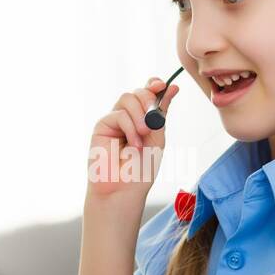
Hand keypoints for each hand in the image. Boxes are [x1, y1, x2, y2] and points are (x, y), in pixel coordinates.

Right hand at [86, 77, 179, 201]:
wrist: (124, 189)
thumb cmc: (141, 169)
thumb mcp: (158, 137)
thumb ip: (162, 113)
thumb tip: (172, 86)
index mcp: (143, 119)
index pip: (148, 93)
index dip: (154, 85)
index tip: (163, 85)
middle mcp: (128, 117)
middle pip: (138, 92)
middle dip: (149, 99)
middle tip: (154, 119)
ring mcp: (115, 120)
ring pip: (127, 98)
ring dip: (140, 114)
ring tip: (144, 134)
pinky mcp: (102, 126)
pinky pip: (119, 114)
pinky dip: (130, 127)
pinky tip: (133, 144)